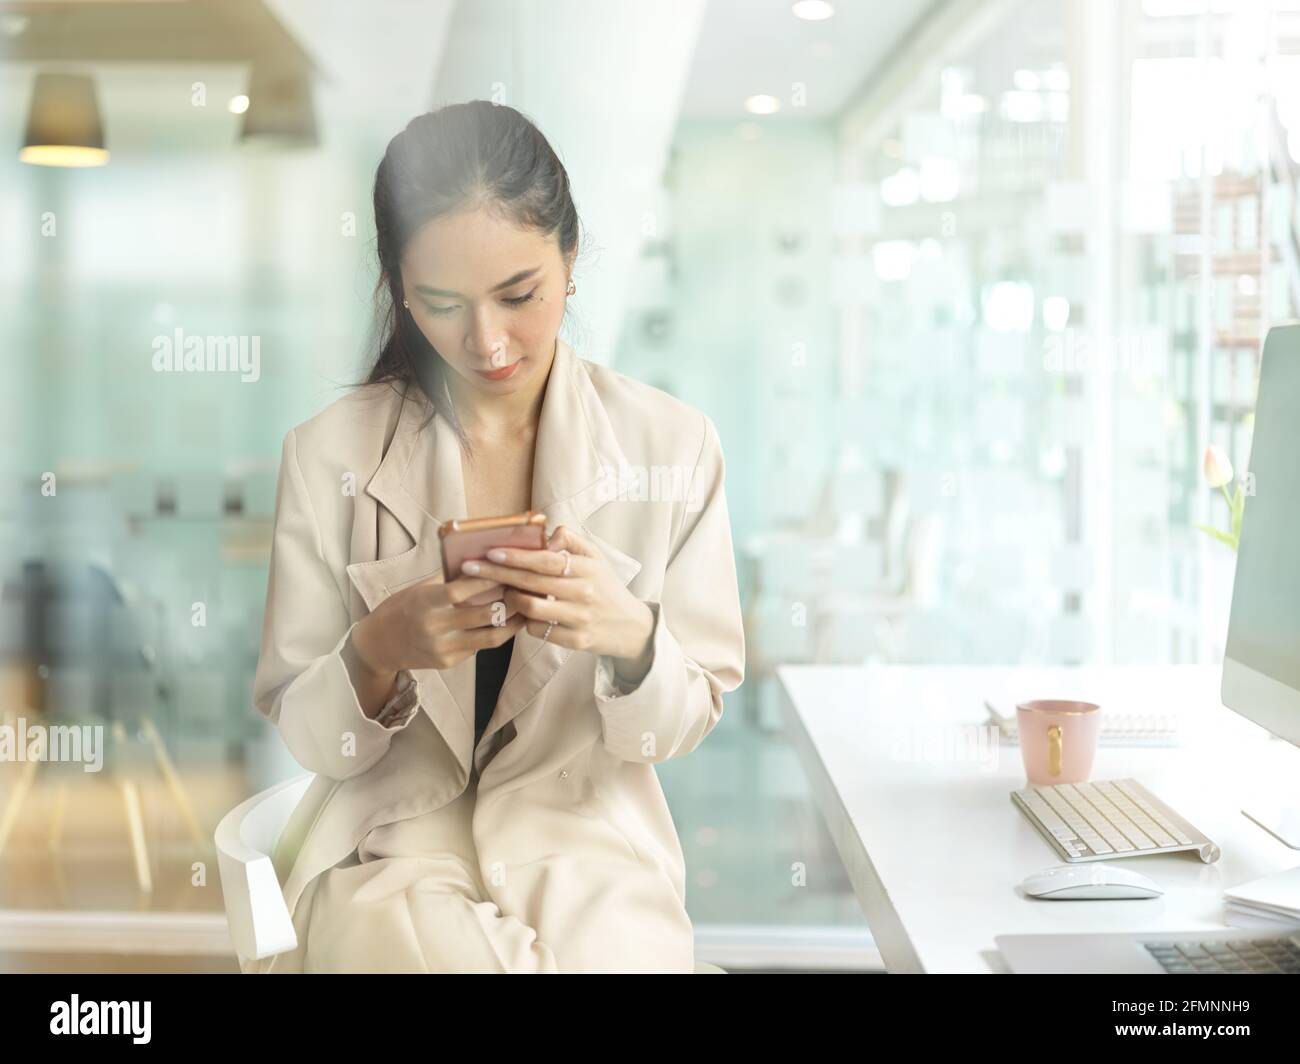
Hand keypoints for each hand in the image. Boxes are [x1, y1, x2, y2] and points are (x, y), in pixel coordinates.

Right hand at [350, 573, 524, 677]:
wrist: (378, 645)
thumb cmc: (401, 609)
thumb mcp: (419, 589)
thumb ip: (447, 579)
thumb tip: (481, 562)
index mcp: (424, 603)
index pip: (460, 590)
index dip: (486, 581)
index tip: (507, 570)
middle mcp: (434, 627)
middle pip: (483, 616)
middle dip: (510, 602)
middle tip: (527, 589)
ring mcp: (442, 648)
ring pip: (489, 637)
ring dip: (512, 623)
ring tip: (526, 609)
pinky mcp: (448, 663)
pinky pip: (478, 648)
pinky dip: (494, 634)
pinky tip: (508, 623)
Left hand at [461, 525, 653, 669]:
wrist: (630, 626)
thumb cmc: (604, 586)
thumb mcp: (596, 557)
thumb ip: (571, 540)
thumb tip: (548, 536)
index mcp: (587, 568)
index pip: (544, 560)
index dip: (515, 556)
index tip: (490, 552)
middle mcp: (584, 593)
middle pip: (531, 582)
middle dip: (496, 574)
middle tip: (471, 569)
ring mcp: (580, 619)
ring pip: (531, 608)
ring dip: (509, 599)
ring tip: (500, 591)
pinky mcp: (577, 641)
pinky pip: (538, 631)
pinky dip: (524, 621)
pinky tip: (517, 613)